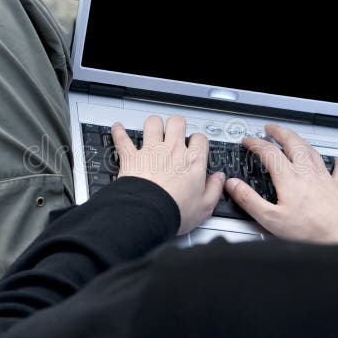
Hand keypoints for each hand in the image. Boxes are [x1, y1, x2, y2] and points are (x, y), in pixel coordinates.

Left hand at [111, 115, 224, 234]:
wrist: (148, 214)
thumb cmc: (174, 211)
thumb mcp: (205, 206)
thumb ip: (214, 189)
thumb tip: (220, 179)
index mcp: (192, 162)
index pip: (200, 139)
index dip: (198, 141)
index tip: (196, 147)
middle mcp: (172, 151)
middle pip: (177, 122)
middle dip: (177, 124)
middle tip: (176, 131)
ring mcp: (151, 151)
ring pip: (153, 123)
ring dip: (153, 124)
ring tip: (153, 127)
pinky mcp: (132, 157)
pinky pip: (123, 139)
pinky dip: (119, 132)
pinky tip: (117, 128)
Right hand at [224, 124, 337, 243]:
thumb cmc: (311, 231)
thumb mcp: (271, 219)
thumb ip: (249, 200)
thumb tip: (233, 185)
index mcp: (289, 178)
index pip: (269, 152)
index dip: (256, 143)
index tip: (248, 141)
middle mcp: (307, 173)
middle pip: (293, 143)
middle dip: (280, 133)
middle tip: (271, 128)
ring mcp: (325, 178)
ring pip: (312, 151)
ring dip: (300, 141)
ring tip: (293, 137)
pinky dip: (336, 161)